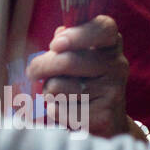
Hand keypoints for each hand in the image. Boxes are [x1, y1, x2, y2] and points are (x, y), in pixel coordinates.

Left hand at [26, 14, 131, 137]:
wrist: (108, 121)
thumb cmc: (86, 81)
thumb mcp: (80, 56)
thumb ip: (68, 41)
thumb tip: (59, 34)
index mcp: (111, 45)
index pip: (104, 28)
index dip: (78, 34)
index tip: (54, 44)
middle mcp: (117, 66)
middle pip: (68, 61)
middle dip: (41, 66)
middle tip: (33, 72)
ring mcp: (112, 92)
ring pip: (58, 86)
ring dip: (48, 90)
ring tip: (59, 94)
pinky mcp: (102, 117)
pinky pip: (60, 109)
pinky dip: (55, 110)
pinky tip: (68, 111)